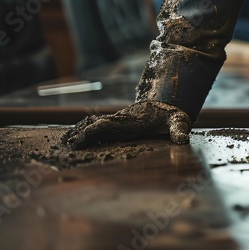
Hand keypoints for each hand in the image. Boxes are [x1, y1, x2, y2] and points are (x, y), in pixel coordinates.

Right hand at [60, 100, 191, 149]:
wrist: (166, 104)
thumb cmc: (172, 115)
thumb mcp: (178, 121)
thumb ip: (179, 129)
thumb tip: (182, 139)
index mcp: (132, 121)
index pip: (111, 124)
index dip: (97, 129)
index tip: (85, 135)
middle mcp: (121, 120)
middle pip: (97, 125)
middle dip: (83, 133)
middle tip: (69, 144)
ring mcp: (117, 122)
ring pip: (94, 125)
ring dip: (80, 133)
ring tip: (66, 144)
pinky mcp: (116, 126)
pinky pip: (97, 128)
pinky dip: (84, 132)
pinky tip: (74, 139)